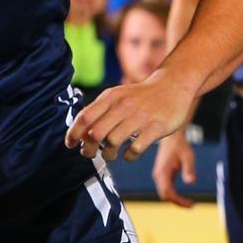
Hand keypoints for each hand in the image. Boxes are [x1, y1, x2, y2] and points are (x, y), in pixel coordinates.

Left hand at [66, 69, 196, 162]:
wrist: (172, 86)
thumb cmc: (140, 96)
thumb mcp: (117, 96)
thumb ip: (100, 111)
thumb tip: (80, 132)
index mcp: (110, 97)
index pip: (84, 117)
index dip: (73, 133)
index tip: (70, 144)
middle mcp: (123, 106)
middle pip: (95, 133)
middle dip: (88, 148)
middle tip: (88, 154)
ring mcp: (140, 117)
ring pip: (113, 142)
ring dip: (108, 154)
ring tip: (109, 155)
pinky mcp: (157, 128)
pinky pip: (136, 148)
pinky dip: (128, 156)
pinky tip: (128, 154)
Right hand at [153, 129, 198, 208]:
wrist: (172, 136)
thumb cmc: (181, 145)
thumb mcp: (188, 157)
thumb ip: (189, 170)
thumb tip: (191, 183)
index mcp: (162, 172)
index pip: (168, 193)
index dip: (179, 201)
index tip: (192, 204)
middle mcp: (158, 175)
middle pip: (164, 195)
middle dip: (177, 202)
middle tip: (192, 205)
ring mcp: (158, 174)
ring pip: (164, 193)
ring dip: (175, 200)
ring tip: (189, 203)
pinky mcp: (161, 174)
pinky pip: (165, 189)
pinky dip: (173, 195)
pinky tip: (183, 196)